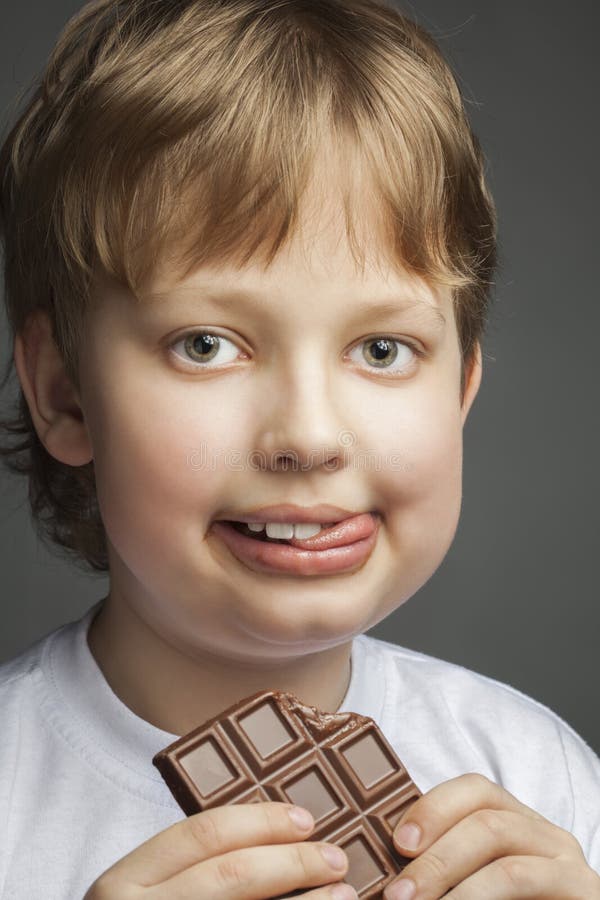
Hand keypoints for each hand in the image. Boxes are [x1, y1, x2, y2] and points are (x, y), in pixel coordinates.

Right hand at [84, 801, 357, 898]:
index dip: (261, 821)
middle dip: (293, 862)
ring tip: (345, 895)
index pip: (203, 834)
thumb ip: (193, 867)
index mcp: (124, 881)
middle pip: (230, 875)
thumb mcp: (150, 893)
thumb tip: (280, 832)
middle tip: (336, 858)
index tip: (306, 819)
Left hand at [383, 773, 599, 898]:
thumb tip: (391, 871)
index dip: (433, 808)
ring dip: (450, 877)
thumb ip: (444, 868)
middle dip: (434, 855)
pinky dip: (478, 897)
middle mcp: (545, 834)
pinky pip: (522, 879)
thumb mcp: (469, 885)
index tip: (397, 842)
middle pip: (485, 817)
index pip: (475, 790)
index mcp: (516, 823)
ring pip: (501, 847)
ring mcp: (567, 863)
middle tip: (397, 893)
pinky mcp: (583, 892)